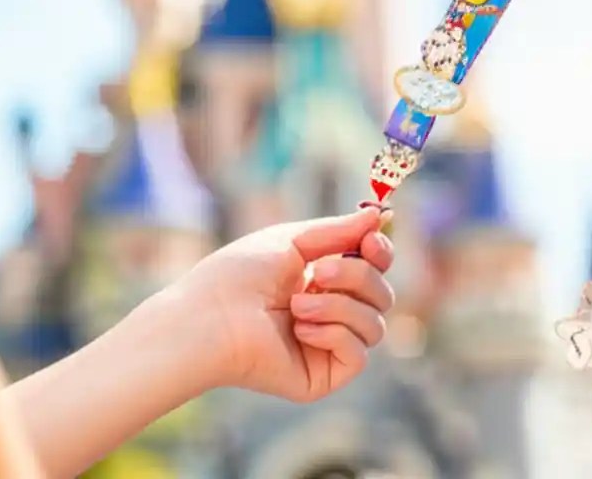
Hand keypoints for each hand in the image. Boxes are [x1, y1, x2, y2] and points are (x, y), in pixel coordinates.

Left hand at [174, 207, 393, 401]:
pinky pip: (360, 354)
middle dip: (357, 276)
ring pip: (375, 324)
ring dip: (339, 306)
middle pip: (382, 294)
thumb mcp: (293, 240)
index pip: (374, 269)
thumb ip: (339, 230)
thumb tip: (379, 215)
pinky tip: (301, 330)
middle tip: (319, 271)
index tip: (372, 241)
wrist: (209, 318)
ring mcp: (329, 347)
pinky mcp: (324, 375)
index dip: (381, 253)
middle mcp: (331, 314)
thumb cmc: (239, 275)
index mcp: (323, 281)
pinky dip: (335, 334)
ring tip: (296, 306)